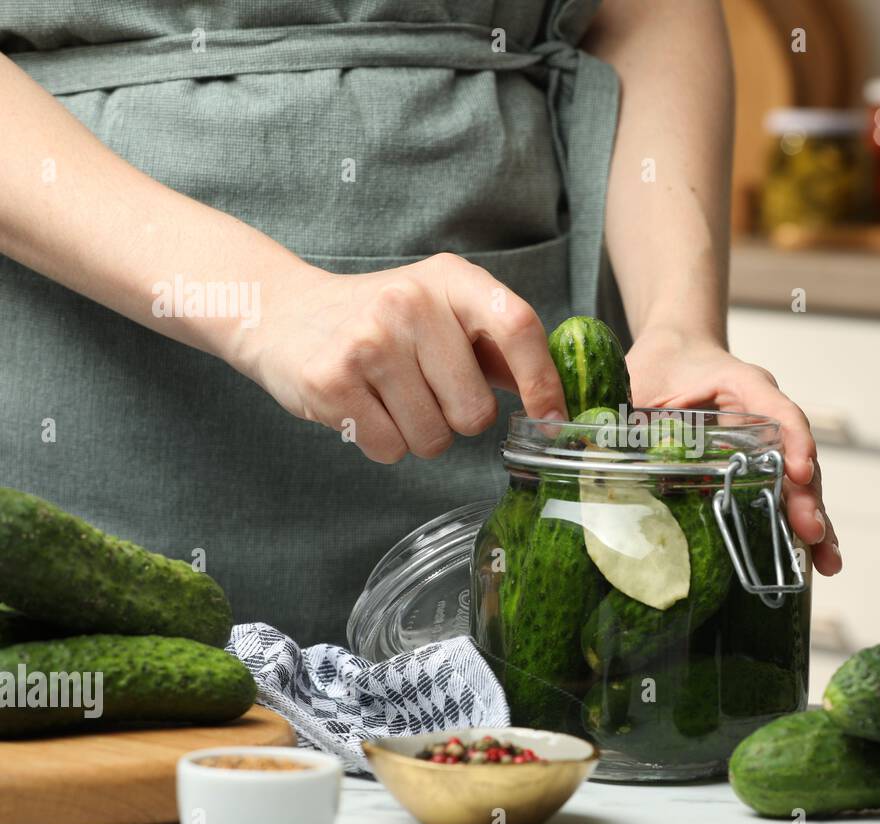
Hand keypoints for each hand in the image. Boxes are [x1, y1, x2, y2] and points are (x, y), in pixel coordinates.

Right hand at [235, 254, 566, 462]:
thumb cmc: (382, 323)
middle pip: (476, 411)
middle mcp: (410, 302)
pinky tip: (364, 408)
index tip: (551, 420)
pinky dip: (383, 443)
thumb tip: (557, 402)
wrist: (283, 313)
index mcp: (451, 279)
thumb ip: (498, 348)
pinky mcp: (331, 381)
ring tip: (392, 399)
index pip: (519, 327)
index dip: (543, 383)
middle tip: (428, 393)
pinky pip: (390, 450)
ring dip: (420, 435)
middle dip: (460, 420)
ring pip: (434, 438)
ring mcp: (367, 340)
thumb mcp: (443, 311)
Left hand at [626, 327, 841, 576]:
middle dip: (805, 497)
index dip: (791, 440)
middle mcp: (765, 415)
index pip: (776, 409)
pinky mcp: (758, 468)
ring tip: (827, 563)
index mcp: (742, 385)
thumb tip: (594, 453)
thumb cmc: (659, 365)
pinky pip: (781, 496)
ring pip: (798, 482)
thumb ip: (625, 411)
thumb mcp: (638, 381)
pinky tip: (811, 564)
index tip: (799, 472)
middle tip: (811, 534)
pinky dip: (793, 528)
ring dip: (811, 522)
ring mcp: (767, 444)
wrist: (676, 353)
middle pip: (794, 456)